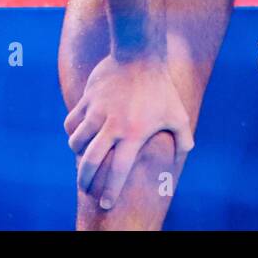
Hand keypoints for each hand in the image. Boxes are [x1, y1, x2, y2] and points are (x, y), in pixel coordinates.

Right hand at [63, 53, 193, 209]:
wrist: (139, 54)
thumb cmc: (161, 87)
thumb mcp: (178, 114)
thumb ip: (183, 139)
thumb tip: (185, 155)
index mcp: (134, 133)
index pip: (118, 170)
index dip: (111, 190)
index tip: (105, 203)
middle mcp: (112, 125)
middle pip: (91, 160)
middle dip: (85, 179)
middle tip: (84, 188)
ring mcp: (97, 111)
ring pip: (76, 140)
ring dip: (77, 153)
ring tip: (83, 157)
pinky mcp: (87, 98)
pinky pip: (72, 121)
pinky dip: (72, 131)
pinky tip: (77, 134)